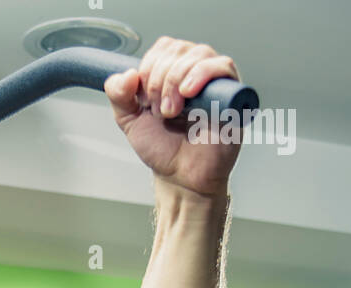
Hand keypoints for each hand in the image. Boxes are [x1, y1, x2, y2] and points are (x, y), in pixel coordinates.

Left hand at [104, 38, 241, 197]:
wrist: (181, 177)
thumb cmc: (163, 150)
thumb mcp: (130, 122)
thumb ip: (119, 96)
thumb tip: (127, 73)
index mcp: (173, 72)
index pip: (163, 47)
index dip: (150, 68)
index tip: (145, 100)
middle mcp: (194, 72)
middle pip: (178, 49)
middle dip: (160, 79)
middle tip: (159, 111)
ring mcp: (214, 82)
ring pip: (199, 54)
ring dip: (177, 80)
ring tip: (172, 111)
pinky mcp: (232, 94)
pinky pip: (223, 67)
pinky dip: (202, 74)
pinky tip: (188, 93)